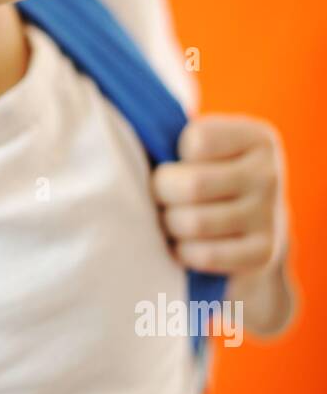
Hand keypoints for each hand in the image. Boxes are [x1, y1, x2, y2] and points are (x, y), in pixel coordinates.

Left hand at [150, 113, 296, 334]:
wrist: (250, 227)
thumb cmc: (207, 176)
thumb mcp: (201, 149)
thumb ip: (174, 141)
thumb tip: (123, 149)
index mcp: (256, 138)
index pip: (197, 141)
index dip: (173, 154)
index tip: (178, 161)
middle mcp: (269, 174)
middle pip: (192, 184)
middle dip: (162, 192)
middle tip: (161, 196)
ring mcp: (270, 216)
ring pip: (193, 223)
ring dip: (170, 225)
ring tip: (171, 219)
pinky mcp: (262, 254)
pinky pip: (204, 255)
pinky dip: (183, 252)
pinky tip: (183, 244)